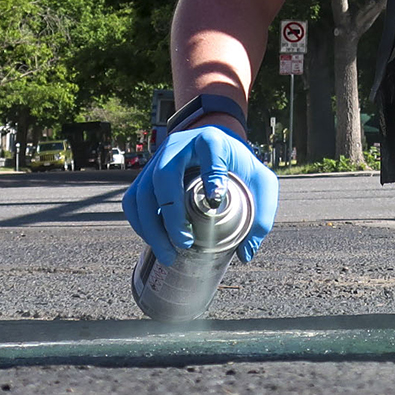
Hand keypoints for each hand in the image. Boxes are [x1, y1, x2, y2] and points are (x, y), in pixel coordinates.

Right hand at [122, 123, 278, 265]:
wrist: (217, 148)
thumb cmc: (239, 167)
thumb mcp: (260, 182)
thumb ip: (261, 214)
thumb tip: (245, 254)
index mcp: (212, 140)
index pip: (211, 152)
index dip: (212, 174)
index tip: (216, 199)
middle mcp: (180, 146)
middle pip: (165, 176)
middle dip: (171, 214)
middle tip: (185, 243)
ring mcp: (159, 159)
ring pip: (144, 191)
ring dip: (151, 226)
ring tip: (168, 253)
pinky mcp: (146, 174)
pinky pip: (133, 199)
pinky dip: (139, 222)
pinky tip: (153, 241)